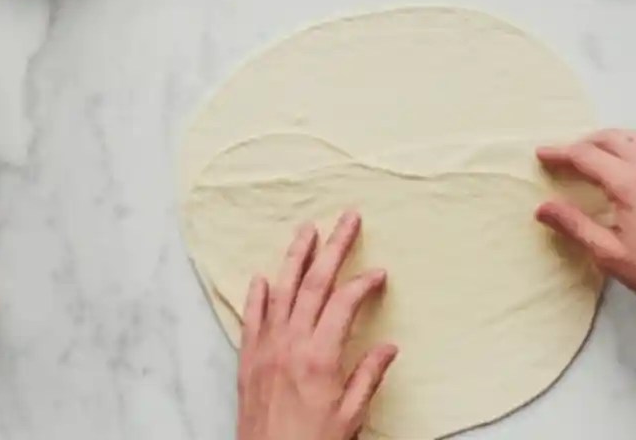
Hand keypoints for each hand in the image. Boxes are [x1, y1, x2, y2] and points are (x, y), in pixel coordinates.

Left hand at [237, 211, 398, 439]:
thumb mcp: (351, 416)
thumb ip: (368, 377)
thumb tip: (388, 347)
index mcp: (319, 357)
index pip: (344, 303)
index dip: (363, 283)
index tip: (379, 273)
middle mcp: (289, 344)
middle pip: (313, 283)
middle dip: (333, 248)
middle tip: (347, 219)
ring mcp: (265, 349)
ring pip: (280, 291)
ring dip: (295, 257)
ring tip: (307, 230)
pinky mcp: (247, 360)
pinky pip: (252, 317)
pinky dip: (258, 294)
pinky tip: (264, 277)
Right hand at [536, 130, 635, 324]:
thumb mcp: (608, 253)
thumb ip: (574, 225)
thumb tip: (542, 207)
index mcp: (628, 182)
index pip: (585, 155)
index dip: (560, 153)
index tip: (541, 155)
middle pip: (610, 139)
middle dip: (582, 144)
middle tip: (562, 157)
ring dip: (613, 139)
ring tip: (597, 152)